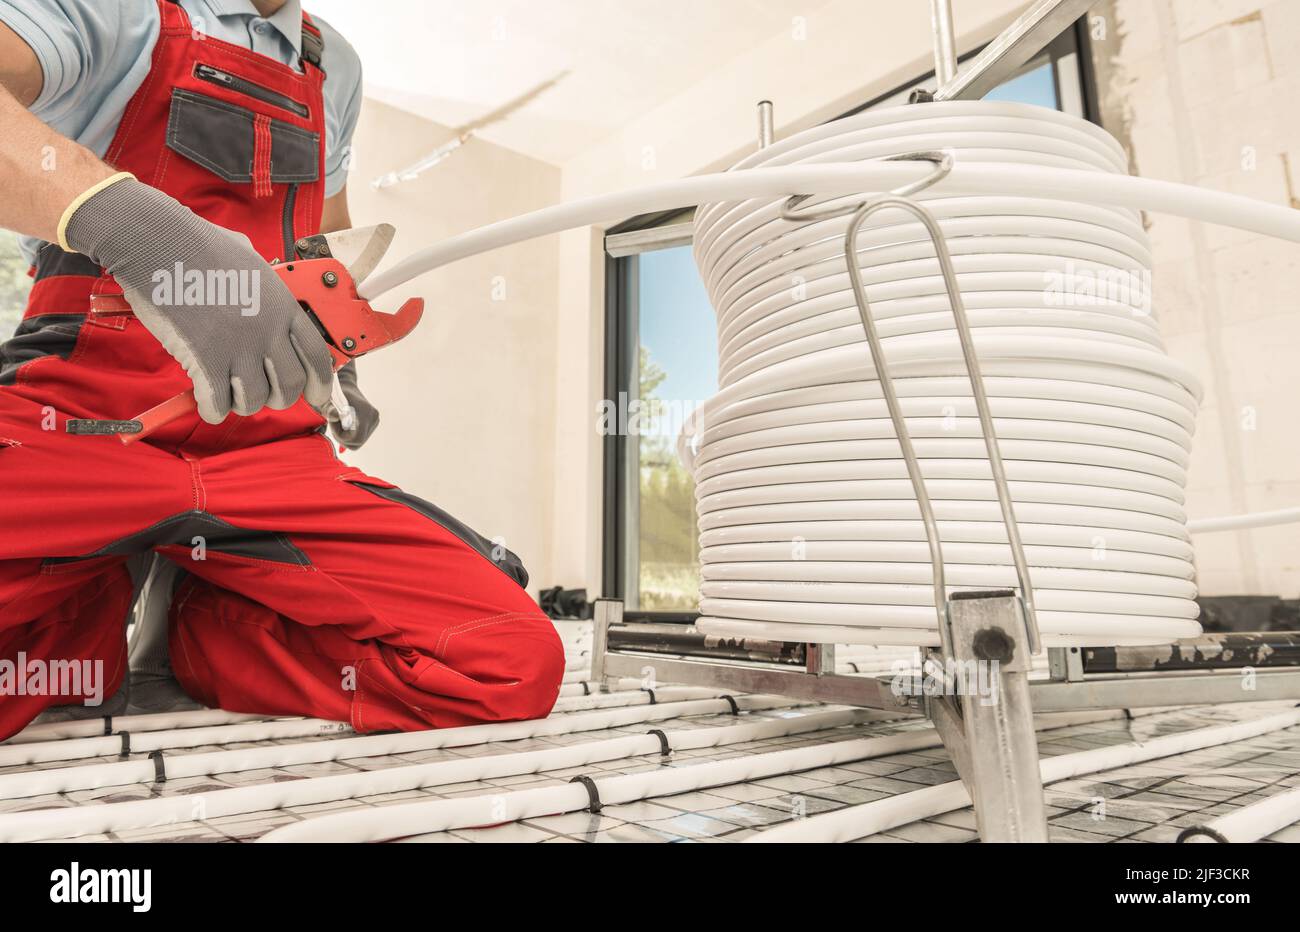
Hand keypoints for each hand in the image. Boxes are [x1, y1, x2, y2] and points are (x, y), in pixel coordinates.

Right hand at [63, 177, 333, 423]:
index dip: (320, 384)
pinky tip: (207, 402)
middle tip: (261, 394)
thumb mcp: (248, 257)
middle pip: (289, 386)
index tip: (317, 399)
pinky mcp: (207, 361)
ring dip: (243, 403)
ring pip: (255, 400)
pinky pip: (218, 404)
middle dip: (278, 397)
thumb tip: (260, 283)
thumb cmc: (197, 244)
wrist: (159, 244)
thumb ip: (261, 280)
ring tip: (228, 392)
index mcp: (284, 306)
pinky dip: (213, 409)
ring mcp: (239, 348)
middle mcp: (269, 331)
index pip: (317, 357)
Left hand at [324, 362, 380, 450]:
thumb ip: (329, 411)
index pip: (356, 438)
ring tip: (340, 423)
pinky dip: (351, 435)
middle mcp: (373, 417)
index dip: (342, 437)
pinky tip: (346, 425)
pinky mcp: (374, 422)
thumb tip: (336, 417)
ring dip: (346, 437)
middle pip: (357, 442)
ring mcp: (375, 420)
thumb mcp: (327, 402)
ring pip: (359, 442)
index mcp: (364, 412)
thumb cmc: (334, 394)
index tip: (334, 424)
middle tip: (335, 424)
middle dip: (343, 438)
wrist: (346, 386)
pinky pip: (361, 437)